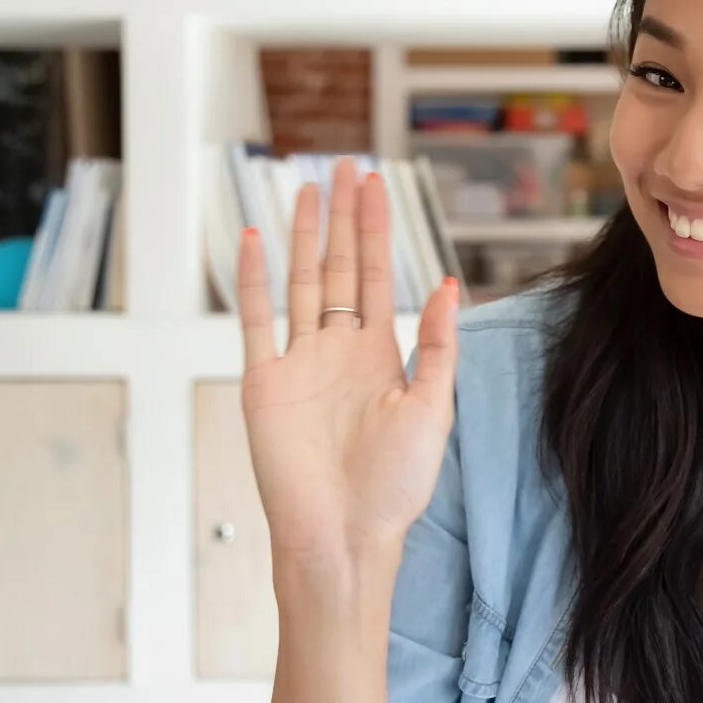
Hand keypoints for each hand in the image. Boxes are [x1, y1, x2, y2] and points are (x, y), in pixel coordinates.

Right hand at [235, 157, 458, 567]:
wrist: (343, 535)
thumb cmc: (393, 485)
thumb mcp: (431, 409)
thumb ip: (437, 345)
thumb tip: (448, 282)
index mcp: (380, 354)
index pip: (377, 275)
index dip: (376, 230)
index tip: (376, 186)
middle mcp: (338, 350)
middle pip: (339, 266)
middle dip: (343, 217)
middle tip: (346, 168)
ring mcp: (298, 362)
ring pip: (299, 282)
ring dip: (304, 235)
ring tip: (308, 188)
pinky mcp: (264, 382)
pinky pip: (255, 319)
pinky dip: (253, 278)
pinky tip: (257, 238)